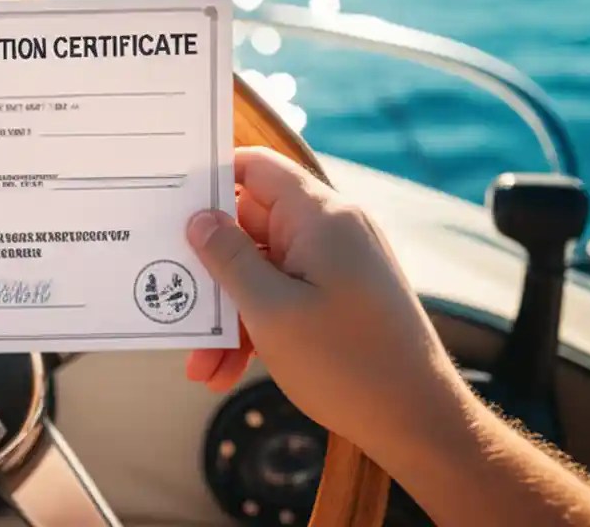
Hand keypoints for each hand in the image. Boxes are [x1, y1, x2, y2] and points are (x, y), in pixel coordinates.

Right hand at [183, 147, 461, 448]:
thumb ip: (228, 259)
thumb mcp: (270, 311)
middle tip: (171, 300)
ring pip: (262, 271)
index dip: (213, 179)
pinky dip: (255, 327)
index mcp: (321, 216)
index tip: (170, 204)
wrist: (419, 422)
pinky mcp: (340, 297)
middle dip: (210, 270)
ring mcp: (337, 265)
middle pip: (251, 227)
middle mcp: (331, 231)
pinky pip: (283, 296)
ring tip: (203, 365)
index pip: (258, 168)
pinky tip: (228, 370)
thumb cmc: (347, 364)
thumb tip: (199, 219)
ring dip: (228, 313)